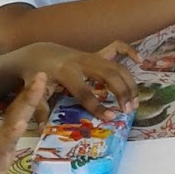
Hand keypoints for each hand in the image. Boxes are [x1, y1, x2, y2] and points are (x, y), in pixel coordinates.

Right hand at [0, 75, 48, 173]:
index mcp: (2, 151)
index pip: (17, 123)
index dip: (28, 105)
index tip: (39, 87)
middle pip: (17, 116)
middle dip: (30, 95)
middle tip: (41, 73)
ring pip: (14, 123)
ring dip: (26, 103)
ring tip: (38, 84)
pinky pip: (3, 147)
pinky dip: (12, 135)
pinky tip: (21, 122)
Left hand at [12, 42, 137, 118]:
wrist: (39, 52)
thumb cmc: (36, 73)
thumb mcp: (33, 89)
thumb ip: (38, 106)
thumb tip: (41, 126)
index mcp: (65, 72)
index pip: (84, 92)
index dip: (98, 106)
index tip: (111, 117)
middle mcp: (82, 62)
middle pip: (109, 75)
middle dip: (121, 92)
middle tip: (129, 110)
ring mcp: (91, 56)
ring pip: (116, 66)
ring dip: (129, 83)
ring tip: (134, 101)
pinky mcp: (96, 53)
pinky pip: (117, 47)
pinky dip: (130, 51)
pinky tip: (141, 61)